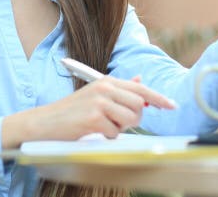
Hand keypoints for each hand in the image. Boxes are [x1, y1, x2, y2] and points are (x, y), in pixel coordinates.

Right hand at [1, 76, 175, 148]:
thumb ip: (120, 89)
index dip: (159, 97)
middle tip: (117, 123)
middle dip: (134, 119)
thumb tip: (141, 80)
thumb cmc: (72, 111)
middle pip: (139, 105)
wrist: (45, 122)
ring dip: (120, 129)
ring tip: (103, 126)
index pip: (141, 88)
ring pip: (130, 119)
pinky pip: (115, 133)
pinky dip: (107, 137)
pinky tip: (93, 131)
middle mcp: (104, 88)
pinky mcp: (93, 118)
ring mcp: (98, 102)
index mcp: (107, 82)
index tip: (172, 105)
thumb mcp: (96, 95)